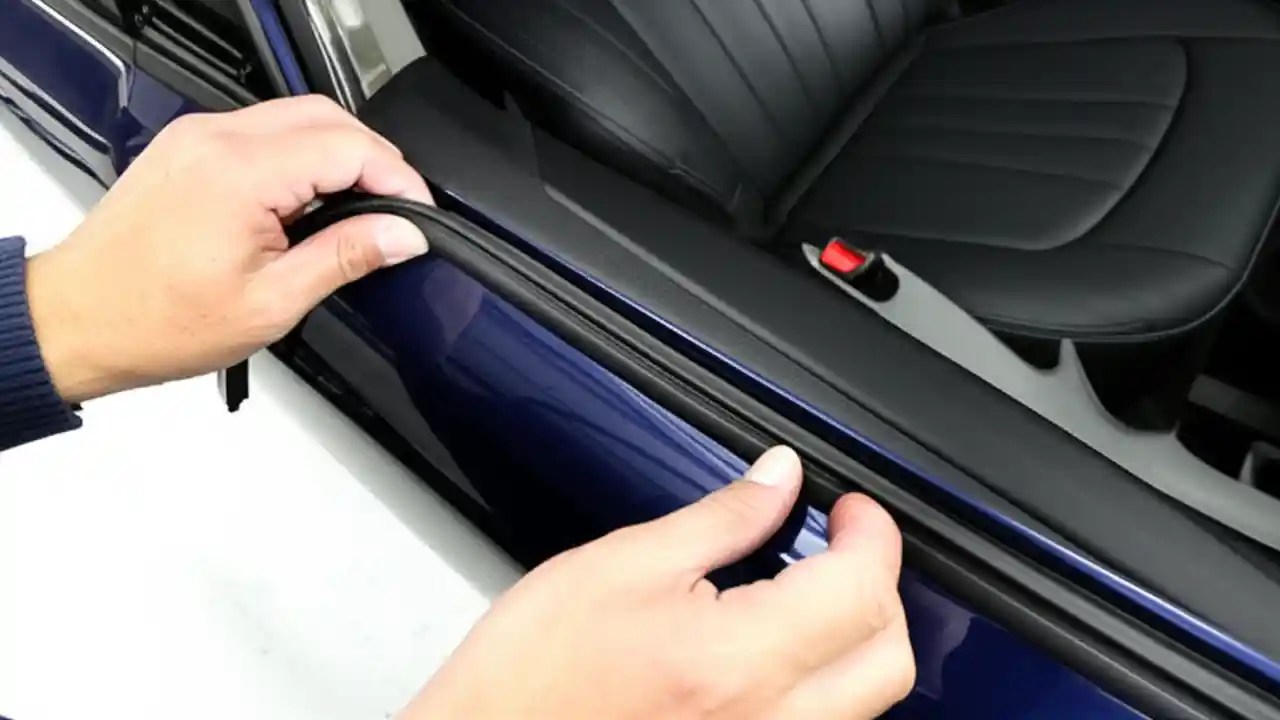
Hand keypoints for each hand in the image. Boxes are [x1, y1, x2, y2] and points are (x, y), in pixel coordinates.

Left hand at [24, 95, 432, 402]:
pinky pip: (263, 131)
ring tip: (355, 212)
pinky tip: (307, 203)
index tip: (417, 215)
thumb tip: (402, 234)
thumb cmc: (155, 319)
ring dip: (338, 156)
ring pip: (297, 117)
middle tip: (396, 212)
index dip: (397, 179)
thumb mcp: (272, 302)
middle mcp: (216, 139)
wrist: (78, 320)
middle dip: (375, 161)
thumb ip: (345, 257)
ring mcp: (198, 138)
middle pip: (327, 118)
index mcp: (240, 173)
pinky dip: (300, 157)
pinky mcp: (188, 147)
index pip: (349, 147)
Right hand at [404, 447, 914, 718]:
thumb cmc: (526, 681)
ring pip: (867, 705)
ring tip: (812, 595)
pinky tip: (781, 655)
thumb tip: (779, 479)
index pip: (860, 589)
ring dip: (859, 642)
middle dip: (880, 588)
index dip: (871, 534)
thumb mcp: (618, 567)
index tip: (852, 511)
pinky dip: (828, 688)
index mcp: (737, 660)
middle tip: (840, 546)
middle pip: (889, 659)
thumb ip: (718, 520)